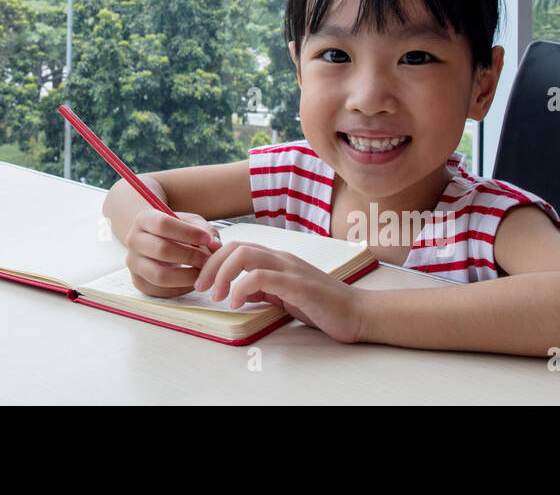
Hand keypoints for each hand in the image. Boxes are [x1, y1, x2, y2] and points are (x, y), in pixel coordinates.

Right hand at [124, 210, 222, 297]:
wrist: (155, 240)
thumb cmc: (176, 230)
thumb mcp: (190, 222)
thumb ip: (205, 230)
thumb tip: (215, 245)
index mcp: (143, 219)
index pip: (163, 224)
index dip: (188, 233)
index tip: (207, 239)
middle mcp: (133, 240)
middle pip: (161, 250)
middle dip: (190, 256)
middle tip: (208, 260)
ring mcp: (134, 263)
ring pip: (160, 275)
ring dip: (187, 276)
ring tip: (202, 273)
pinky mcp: (139, 282)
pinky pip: (161, 290)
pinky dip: (182, 288)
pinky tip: (193, 281)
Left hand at [192, 241, 364, 343]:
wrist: (358, 314)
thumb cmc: (322, 306)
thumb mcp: (284, 296)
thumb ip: (262, 289)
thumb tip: (238, 290)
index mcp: (276, 259)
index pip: (237, 246)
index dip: (214, 260)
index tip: (202, 280)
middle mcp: (281, 258)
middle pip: (236, 246)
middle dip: (211, 265)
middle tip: (201, 287)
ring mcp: (290, 268)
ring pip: (246, 254)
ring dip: (223, 274)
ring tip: (217, 295)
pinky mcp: (298, 284)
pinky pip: (262, 276)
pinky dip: (242, 287)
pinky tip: (237, 303)